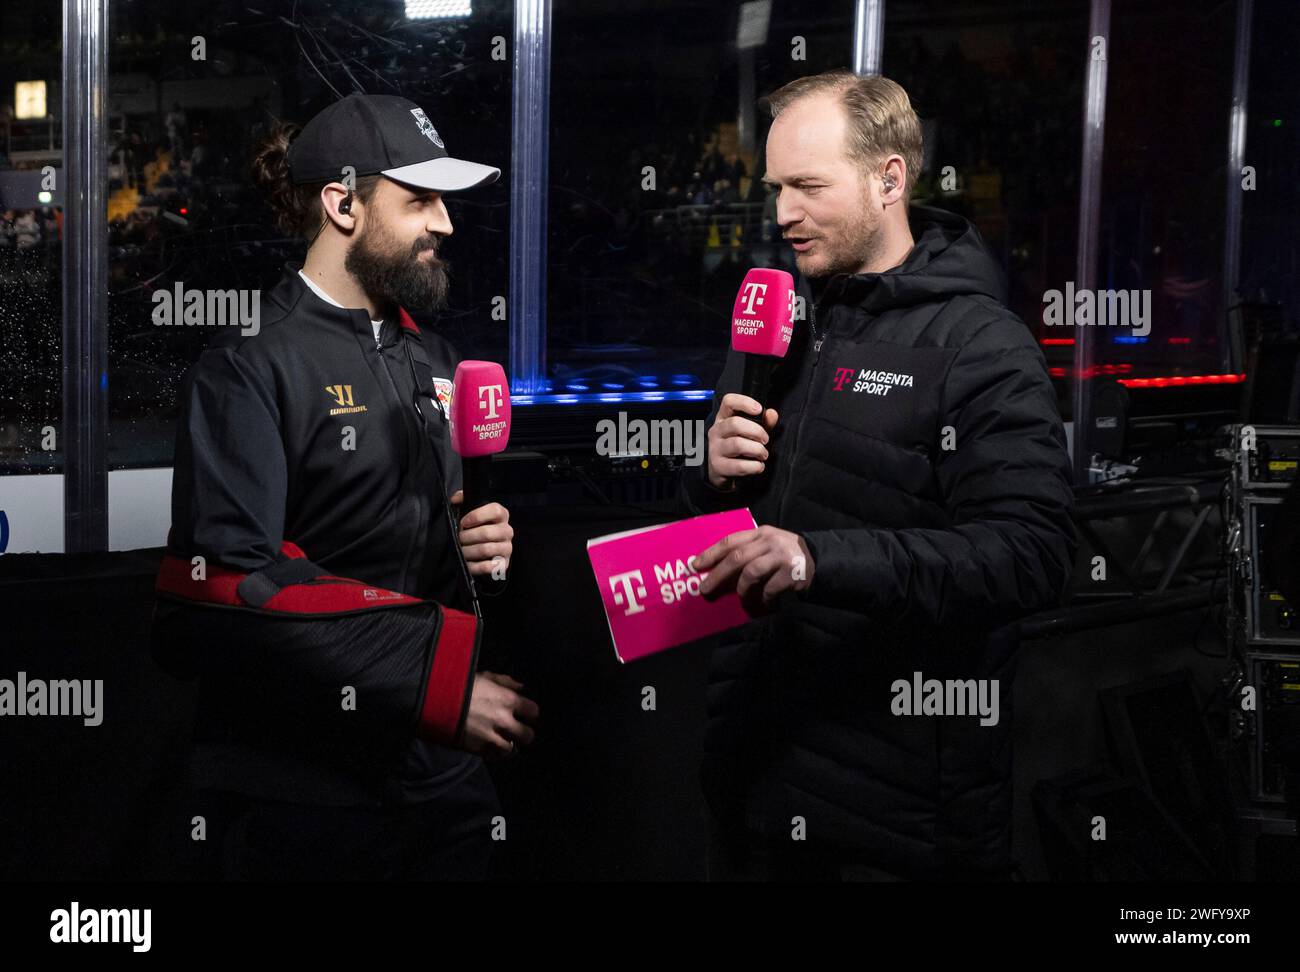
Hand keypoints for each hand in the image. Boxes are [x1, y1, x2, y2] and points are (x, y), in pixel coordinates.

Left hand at [450, 490, 512, 577]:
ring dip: (468, 551)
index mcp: (502, 515)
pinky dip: (475, 566)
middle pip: (487, 533)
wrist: (486, 552)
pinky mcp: (504, 565)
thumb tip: (455, 499)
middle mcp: (507, 531)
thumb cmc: (477, 528)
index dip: (477, 516)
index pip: (495, 510)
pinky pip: (489, 567)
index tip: (463, 522)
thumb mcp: (471, 511)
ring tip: (461, 550)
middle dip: (467, 537)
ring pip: (486, 549)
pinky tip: (467, 563)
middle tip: (458, 539)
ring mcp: (507, 548)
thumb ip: (463, 500)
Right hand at [459, 672, 538, 759]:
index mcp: (508, 700)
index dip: (531, 714)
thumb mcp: (485, 677)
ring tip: (507, 741)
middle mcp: (504, 720)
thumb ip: (506, 682)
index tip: (526, 715)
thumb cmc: (461, 685)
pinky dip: (498, 753)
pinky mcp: (479, 749)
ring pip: (513, 749)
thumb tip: (522, 688)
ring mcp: (492, 737)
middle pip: (528, 735)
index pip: (533, 712)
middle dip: (525, 733)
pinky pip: (497, 757)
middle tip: (519, 730)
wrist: (435, 702)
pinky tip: (495, 746)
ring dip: (511, 745)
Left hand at [694, 525, 813, 612]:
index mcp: (760, 533)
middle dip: (717, 575)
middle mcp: (770, 541)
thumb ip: (748, 551)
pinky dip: (763, 598)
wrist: (819, 561)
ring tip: (742, 598)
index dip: (711, 553)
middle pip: (736, 557)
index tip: (696, 565)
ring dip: (742, 590)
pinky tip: (764, 602)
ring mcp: (781, 556)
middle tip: (705, 589)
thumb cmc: (785, 556)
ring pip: (750, 573)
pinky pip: (768, 589)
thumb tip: (715, 569)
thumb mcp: (768, 545)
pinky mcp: (791, 573)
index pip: (731, 540)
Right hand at [707, 393, 778, 488]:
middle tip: (765, 439)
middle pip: (735, 423)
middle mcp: (716, 431)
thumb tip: (772, 413)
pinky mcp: (718, 466)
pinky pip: (739, 465)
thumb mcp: (751, 432)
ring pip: (737, 444)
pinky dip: (754, 466)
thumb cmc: (739, 448)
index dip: (744, 402)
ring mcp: (715, 449)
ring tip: (763, 454)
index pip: (728, 401)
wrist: (722, 471)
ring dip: (757, 450)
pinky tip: (758, 466)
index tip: (759, 409)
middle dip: (756, 431)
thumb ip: (763, 422)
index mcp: (723, 418)